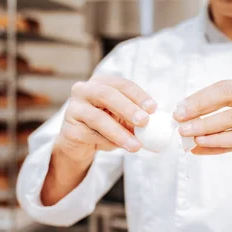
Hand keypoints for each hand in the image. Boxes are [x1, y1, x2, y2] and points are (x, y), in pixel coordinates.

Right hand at [42, 75, 155, 205]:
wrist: (79, 144)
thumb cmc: (105, 127)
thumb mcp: (124, 120)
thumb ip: (138, 120)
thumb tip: (161, 125)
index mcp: (101, 83)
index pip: (122, 84)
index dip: (138, 95)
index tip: (153, 108)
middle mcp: (84, 90)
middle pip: (107, 95)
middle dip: (128, 108)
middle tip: (145, 121)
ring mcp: (74, 108)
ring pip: (98, 118)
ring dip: (120, 132)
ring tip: (136, 145)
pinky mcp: (69, 128)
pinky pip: (91, 135)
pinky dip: (108, 142)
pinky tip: (118, 148)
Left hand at [174, 79, 231, 216]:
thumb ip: (224, 136)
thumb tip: (191, 143)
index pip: (225, 86)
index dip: (200, 96)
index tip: (180, 108)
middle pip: (227, 94)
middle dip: (199, 105)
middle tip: (178, 117)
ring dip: (205, 125)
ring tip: (185, 133)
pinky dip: (219, 140)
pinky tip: (203, 144)